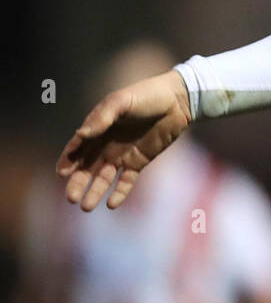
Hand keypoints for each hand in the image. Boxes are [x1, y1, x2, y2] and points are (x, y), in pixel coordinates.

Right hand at [56, 69, 191, 210]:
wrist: (176, 101)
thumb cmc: (146, 96)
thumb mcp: (121, 102)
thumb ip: (102, 118)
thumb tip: (80, 134)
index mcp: (97, 128)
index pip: (77, 148)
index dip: (68, 160)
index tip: (61, 173)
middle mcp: (105, 144)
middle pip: (86, 168)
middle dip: (77, 183)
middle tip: (71, 198)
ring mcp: (121, 155)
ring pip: (103, 178)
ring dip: (95, 192)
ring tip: (86, 207)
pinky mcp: (138, 162)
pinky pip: (126, 181)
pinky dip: (119, 193)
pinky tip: (112, 204)